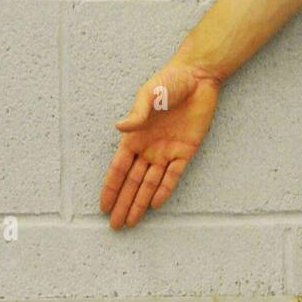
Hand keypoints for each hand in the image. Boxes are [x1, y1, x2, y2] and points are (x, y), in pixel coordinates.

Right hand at [100, 61, 221, 228]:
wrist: (198, 76)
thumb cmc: (170, 81)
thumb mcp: (149, 94)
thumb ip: (137, 113)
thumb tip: (120, 127)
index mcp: (135, 136)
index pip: (119, 169)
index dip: (111, 188)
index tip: (103, 207)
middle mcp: (149, 147)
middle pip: (133, 181)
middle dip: (124, 203)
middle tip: (115, 225)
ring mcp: (167, 150)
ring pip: (151, 182)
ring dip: (141, 201)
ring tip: (131, 222)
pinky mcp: (187, 149)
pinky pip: (174, 174)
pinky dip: (165, 188)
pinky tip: (156, 203)